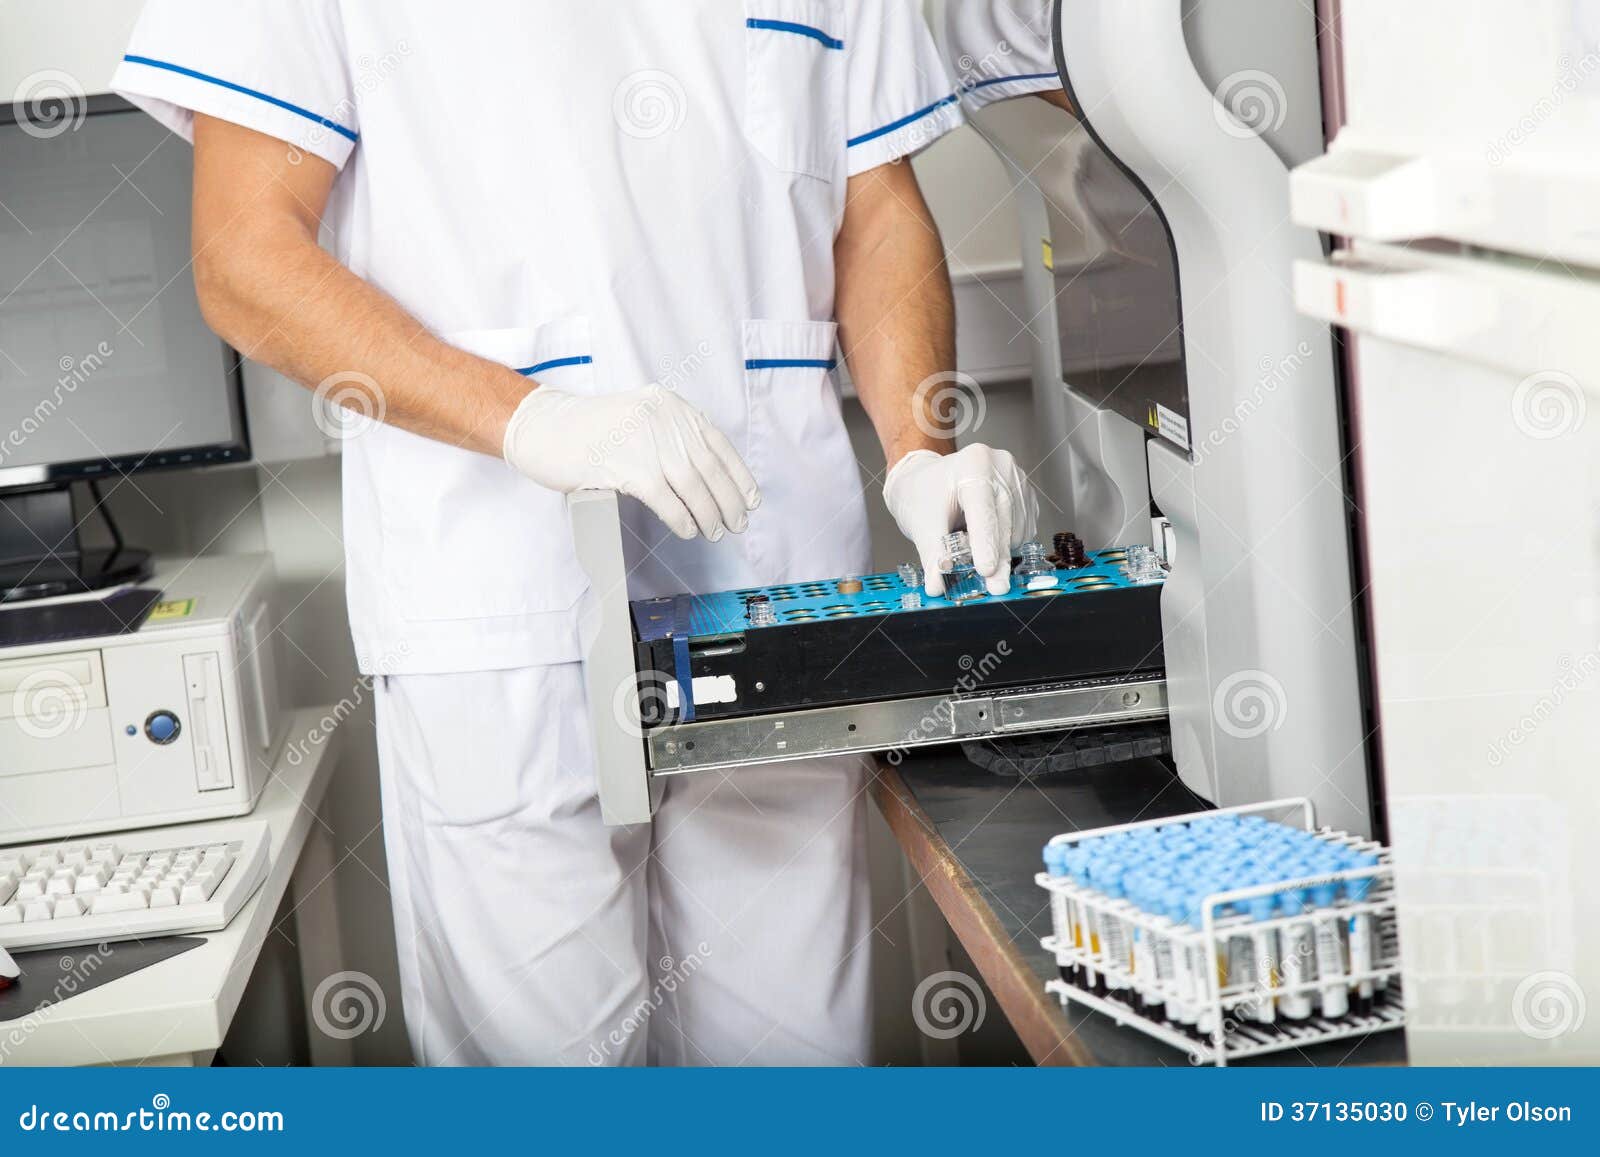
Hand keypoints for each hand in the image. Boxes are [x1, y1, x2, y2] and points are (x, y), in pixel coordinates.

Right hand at [504, 384, 760, 540]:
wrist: (541, 428)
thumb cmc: (588, 430)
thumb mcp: (638, 417)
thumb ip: (670, 436)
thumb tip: (709, 477)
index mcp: (669, 405)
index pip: (717, 444)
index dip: (739, 476)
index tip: (751, 499)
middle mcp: (662, 418)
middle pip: (709, 468)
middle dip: (729, 501)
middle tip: (737, 523)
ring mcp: (644, 442)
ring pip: (693, 487)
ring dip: (709, 515)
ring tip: (714, 532)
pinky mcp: (626, 468)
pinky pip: (667, 501)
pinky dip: (683, 520)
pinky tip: (688, 530)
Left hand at [883, 445, 1039, 596]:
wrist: (927, 478)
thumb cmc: (923, 492)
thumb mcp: (922, 522)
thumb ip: (933, 554)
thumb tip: (938, 586)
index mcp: (973, 463)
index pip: (982, 508)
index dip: (985, 542)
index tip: (986, 570)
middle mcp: (1000, 466)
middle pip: (1003, 520)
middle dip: (998, 557)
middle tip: (994, 586)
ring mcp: (1017, 479)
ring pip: (1018, 528)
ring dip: (1002, 551)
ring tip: (974, 548)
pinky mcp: (1025, 495)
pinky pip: (1025, 528)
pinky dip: (1009, 543)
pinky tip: (989, 541)